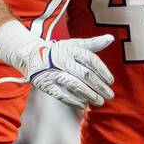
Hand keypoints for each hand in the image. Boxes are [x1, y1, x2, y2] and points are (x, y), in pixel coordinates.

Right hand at [0, 21, 114, 108]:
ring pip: (75, 85)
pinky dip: (74, 101)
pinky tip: (84, 105)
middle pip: (85, 75)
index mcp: (71, 49)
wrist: (31, 56)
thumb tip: (111, 38)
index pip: (91, 60)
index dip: (102, 71)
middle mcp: (63, 60)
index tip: (111, 81)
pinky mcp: (46, 84)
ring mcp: (54, 73)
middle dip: (99, 86)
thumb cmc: (59, 51)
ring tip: (99, 101)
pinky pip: (62, 94)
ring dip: (89, 95)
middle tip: (109, 95)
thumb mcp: (74, 44)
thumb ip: (93, 43)